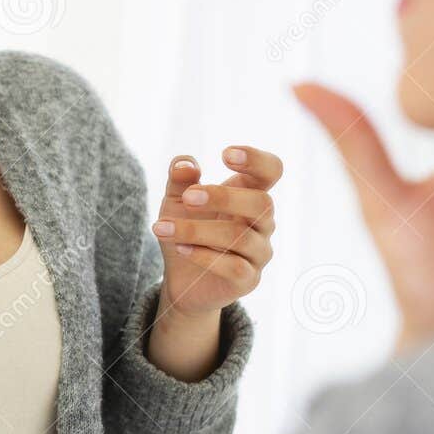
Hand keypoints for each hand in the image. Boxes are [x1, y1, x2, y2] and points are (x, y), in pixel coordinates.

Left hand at [153, 146, 281, 315]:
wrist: (181, 276)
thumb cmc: (187, 228)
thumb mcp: (177, 200)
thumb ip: (180, 179)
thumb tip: (184, 164)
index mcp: (250, 193)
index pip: (271, 170)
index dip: (256, 160)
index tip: (224, 155)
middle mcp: (262, 222)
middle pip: (262, 203)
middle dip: (223, 197)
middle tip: (188, 197)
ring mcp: (259, 252)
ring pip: (239, 237)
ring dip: (196, 230)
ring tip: (161, 227)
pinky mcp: (248, 279)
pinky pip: (233, 267)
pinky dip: (203, 256)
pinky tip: (180, 249)